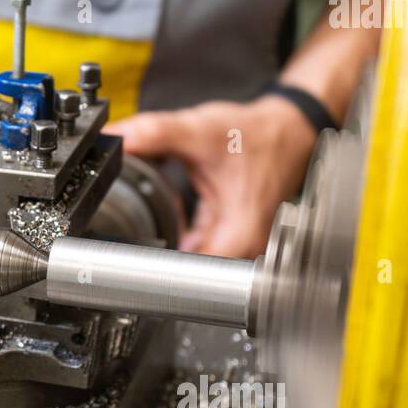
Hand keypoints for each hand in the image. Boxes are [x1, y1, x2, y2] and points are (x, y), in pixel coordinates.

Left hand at [105, 96, 316, 257]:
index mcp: (241, 234)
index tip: (130, 263)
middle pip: (190, 270)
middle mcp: (243, 246)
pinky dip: (179, 225)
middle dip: (156, 253)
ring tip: (143, 223)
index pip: (194, 279)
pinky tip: (168, 209)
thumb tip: (118, 137)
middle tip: (126, 241)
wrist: (289, 128)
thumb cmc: (259, 134)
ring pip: (191, 254)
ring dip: (167, 238)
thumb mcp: (202, 130)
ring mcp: (238, 241)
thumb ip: (156, 133)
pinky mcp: (231, 230)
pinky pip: (197, 240)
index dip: (158, 273)